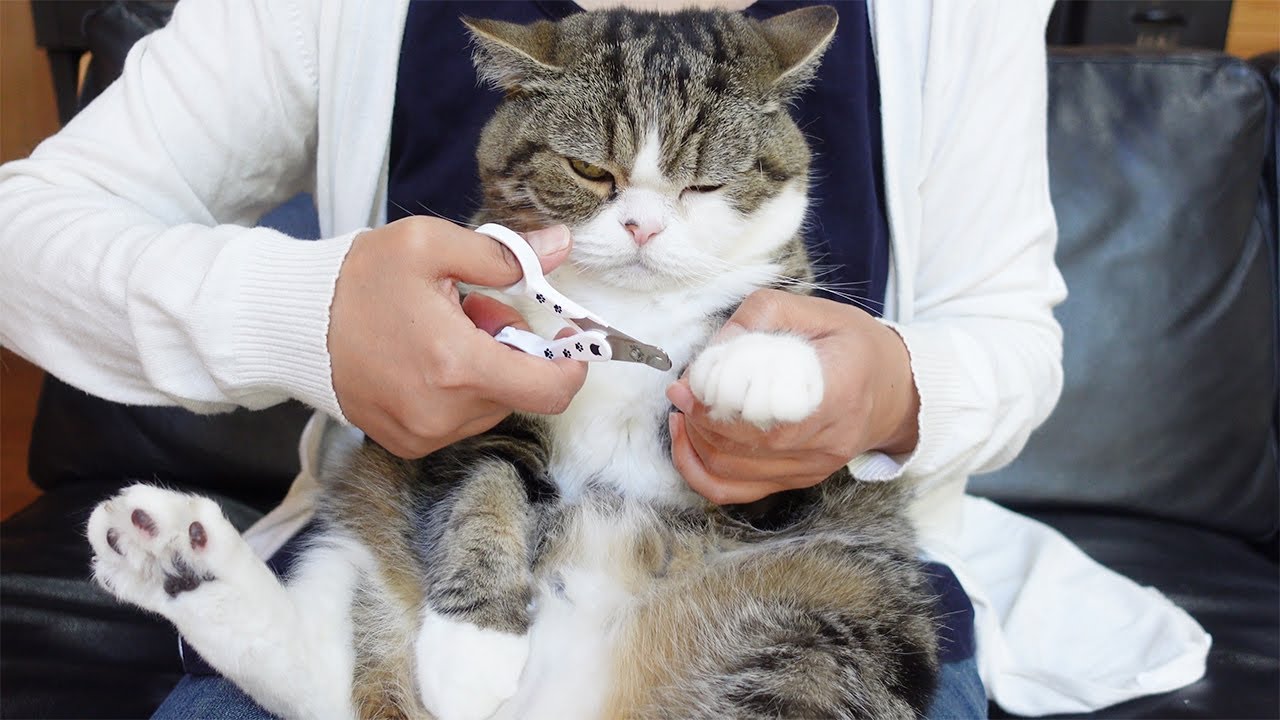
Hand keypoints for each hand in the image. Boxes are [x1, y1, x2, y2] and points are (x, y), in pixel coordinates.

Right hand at [329, 216, 587, 457]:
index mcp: (457, 365)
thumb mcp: (428, 246)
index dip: (570, 366)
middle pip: (519, 390)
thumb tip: (559, 245)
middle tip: (475, 311)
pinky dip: (459, 390)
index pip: (549, 391)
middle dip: (511, 349)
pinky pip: (460, 419)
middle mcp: (443, 413)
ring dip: (485, 369)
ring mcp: (423, 435)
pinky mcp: (407, 443)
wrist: (292, 323)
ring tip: (443, 332)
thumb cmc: (358, 279)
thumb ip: (503, 253)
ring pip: (491, 405)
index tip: (567, 338)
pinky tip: (425, 358)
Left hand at [666, 289, 918, 504]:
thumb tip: (712, 348)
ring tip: (685, 409)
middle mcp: (830, 438)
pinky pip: (736, 491)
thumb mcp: (815, 311)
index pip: (769, 411)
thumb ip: (761, 317)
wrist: (894, 389)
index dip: (719, 404)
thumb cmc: (852, 345)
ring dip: (696, 441)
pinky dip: (700, 470)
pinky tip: (689, 441)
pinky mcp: (799, 480)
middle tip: (681, 391)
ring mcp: (814, 466)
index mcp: (840, 388)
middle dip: (700, 419)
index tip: (690, 384)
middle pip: (746, 445)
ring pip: (733, 470)